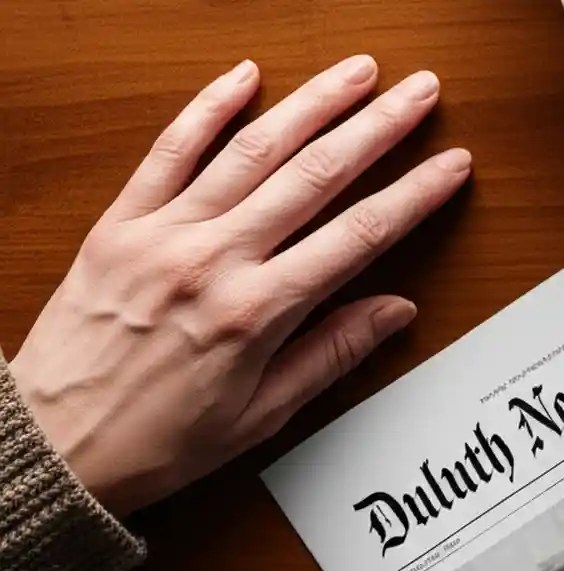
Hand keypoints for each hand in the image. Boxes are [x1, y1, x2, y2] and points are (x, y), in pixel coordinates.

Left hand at [8, 56, 469, 516]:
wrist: (51, 444)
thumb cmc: (157, 441)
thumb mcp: (261, 415)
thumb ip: (332, 354)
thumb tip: (395, 311)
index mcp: (256, 313)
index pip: (357, 237)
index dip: (413, 194)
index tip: (449, 165)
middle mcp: (214, 260)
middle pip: (315, 176)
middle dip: (377, 127)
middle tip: (419, 93)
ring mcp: (164, 234)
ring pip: (252, 150)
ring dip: (312, 104)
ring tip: (357, 72)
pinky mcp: (120, 224)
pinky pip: (169, 152)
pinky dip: (208, 109)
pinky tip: (245, 76)